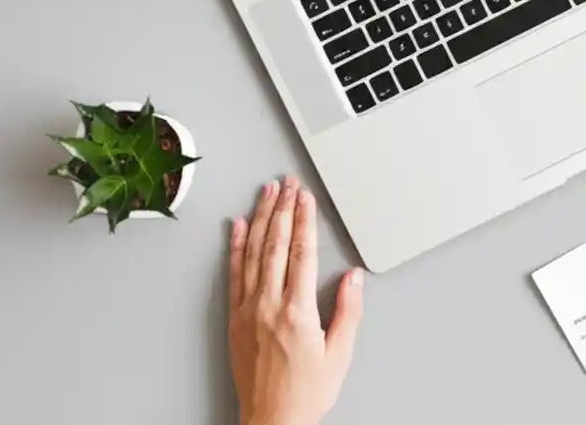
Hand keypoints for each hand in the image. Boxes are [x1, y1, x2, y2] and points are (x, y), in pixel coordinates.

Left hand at [227, 177, 364, 424]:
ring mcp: (248, 310)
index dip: (305, 220)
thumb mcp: (340, 354)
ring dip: (260, 219)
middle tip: (287, 184)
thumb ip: (347, 311)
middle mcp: (269, 306)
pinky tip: (237, 227)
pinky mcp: (235, 319)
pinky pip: (234, 274)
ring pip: (253, 253)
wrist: (270, 421)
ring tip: (266, 194)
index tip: (306, 198)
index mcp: (297, 311)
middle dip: (283, 209)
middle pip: (276, 244)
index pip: (302, 253)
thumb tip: (352, 278)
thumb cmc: (305, 394)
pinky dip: (235, 247)